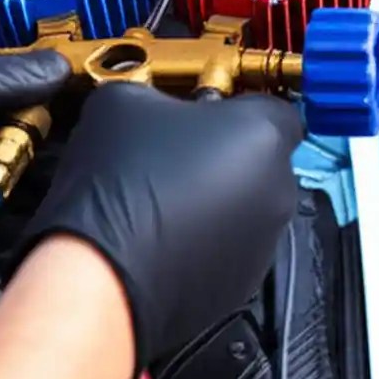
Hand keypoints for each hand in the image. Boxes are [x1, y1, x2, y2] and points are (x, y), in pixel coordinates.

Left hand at [0, 48, 68, 268]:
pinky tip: (48, 204)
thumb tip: (53, 65)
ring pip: (15, 161)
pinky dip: (23, 206)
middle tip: (88, 134)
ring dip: (42, 168)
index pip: (13, 68)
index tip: (86, 88)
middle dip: (52, 127)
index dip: (49, 79)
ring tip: (79, 170)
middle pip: (21, 117)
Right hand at [17, 83, 303, 369]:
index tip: (207, 107)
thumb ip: (157, 94)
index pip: (273, 106)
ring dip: (214, 198)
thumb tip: (152, 105)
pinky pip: (229, 247)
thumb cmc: (120, 192)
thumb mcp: (124, 102)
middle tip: (172, 150)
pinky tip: (160, 233)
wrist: (101, 279)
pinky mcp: (242, 283)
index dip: (234, 105)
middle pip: (259, 158)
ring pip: (246, 206)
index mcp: (263, 136)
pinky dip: (204, 239)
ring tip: (159, 196)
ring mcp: (263, 242)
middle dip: (222, 153)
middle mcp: (277, 190)